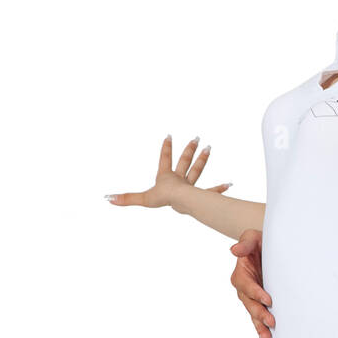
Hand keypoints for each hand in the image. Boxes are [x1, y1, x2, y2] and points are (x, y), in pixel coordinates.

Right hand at [106, 134, 229, 210]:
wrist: (182, 202)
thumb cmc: (163, 199)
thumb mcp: (142, 198)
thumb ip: (126, 198)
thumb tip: (108, 198)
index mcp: (166, 177)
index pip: (165, 159)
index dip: (166, 148)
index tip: (169, 135)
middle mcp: (180, 179)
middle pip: (185, 161)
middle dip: (189, 149)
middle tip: (196, 137)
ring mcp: (191, 187)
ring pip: (198, 170)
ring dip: (203, 159)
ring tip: (209, 148)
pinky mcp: (199, 196)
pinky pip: (211, 192)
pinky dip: (220, 189)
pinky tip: (229, 185)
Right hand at [230, 228, 273, 337]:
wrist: (266, 249)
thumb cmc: (259, 242)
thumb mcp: (252, 238)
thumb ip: (245, 244)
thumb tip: (234, 250)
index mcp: (240, 274)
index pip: (247, 286)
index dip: (256, 293)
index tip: (268, 299)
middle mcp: (244, 289)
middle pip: (250, 304)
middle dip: (260, 314)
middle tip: (272, 321)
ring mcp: (251, 298)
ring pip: (254, 315)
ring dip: (260, 328)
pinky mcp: (259, 303)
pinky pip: (259, 318)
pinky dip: (261, 330)